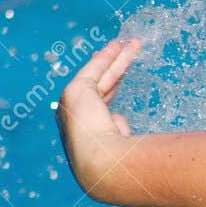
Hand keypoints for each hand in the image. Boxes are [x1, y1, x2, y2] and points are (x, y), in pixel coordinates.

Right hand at [56, 36, 140, 198]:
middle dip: (113, 67)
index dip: (111, 86)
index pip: (102, 102)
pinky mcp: (77, 91)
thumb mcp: (125, 145)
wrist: (103, 163)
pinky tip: (119, 45)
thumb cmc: (120, 162)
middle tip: (122, 52)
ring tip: (131, 43)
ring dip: (117, 57)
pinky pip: (97, 68)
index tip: (119, 75)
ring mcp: (74, 102)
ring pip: (102, 73)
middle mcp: (77, 115)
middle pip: (101, 84)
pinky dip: (109, 56)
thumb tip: (120, 119)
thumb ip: (121, 130)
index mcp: (89, 129)